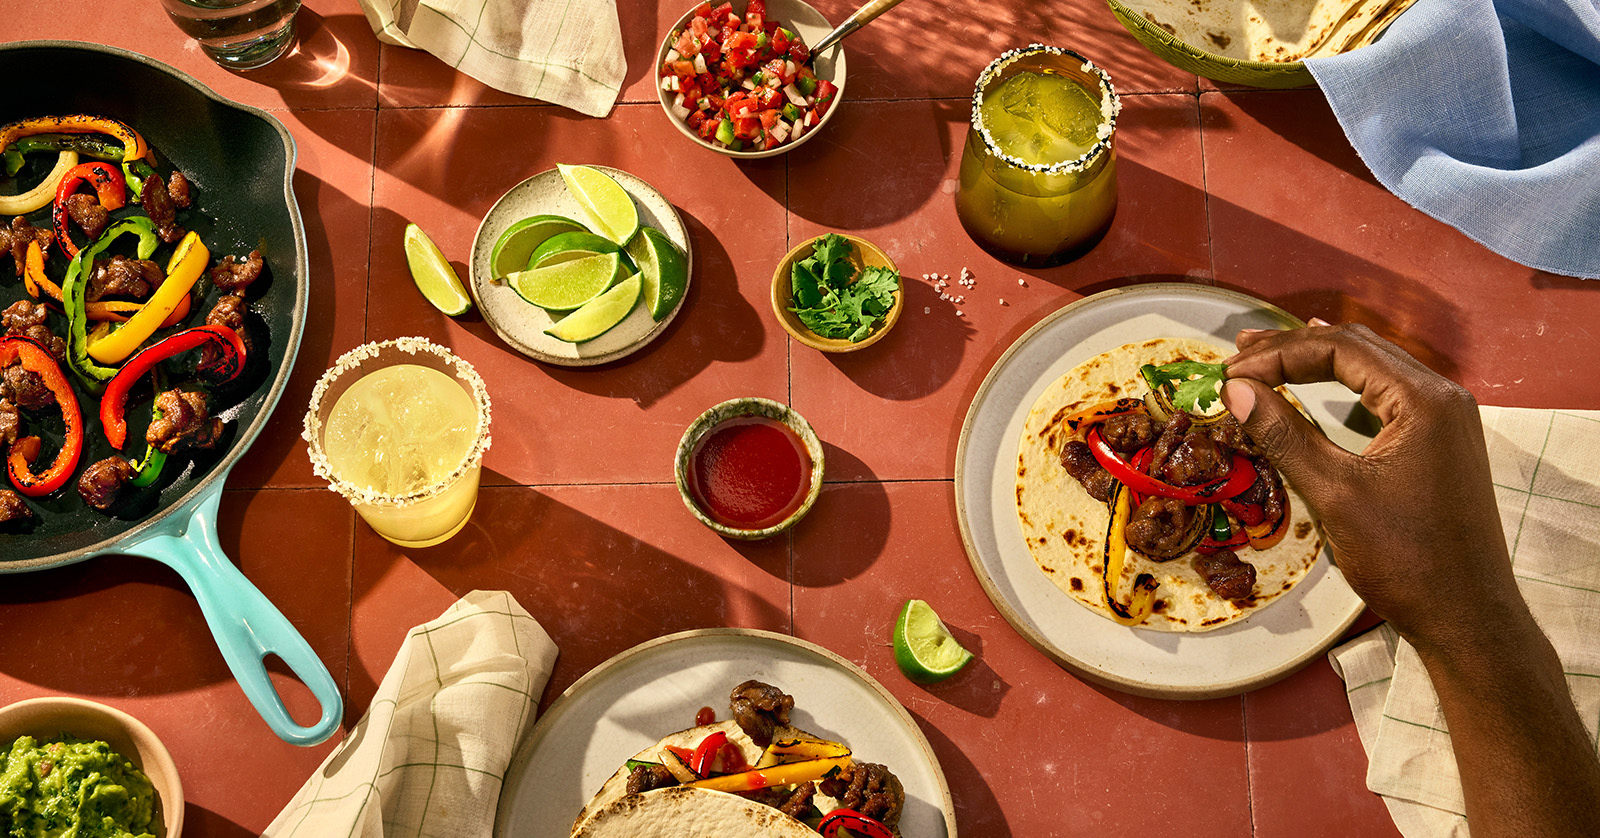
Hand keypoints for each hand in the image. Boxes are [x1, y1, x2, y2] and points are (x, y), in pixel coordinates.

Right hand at [1218, 322, 1522, 649]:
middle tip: (1238, 356)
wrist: (1466, 616)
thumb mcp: (1334, 493)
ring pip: (1373, 368)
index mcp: (1424, 401)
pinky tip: (1319, 381)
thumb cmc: (1406, 560)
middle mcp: (1442, 398)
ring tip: (1265, 359)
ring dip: (1317, 362)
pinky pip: (1387, 394)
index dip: (1278, 356)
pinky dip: (1344, 385)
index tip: (1231, 374)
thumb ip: (1283, 434)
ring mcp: (1446, 419)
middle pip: (1358, 349)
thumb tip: (1236, 390)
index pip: (1341, 351)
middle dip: (1294, 349)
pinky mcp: (1441, 442)